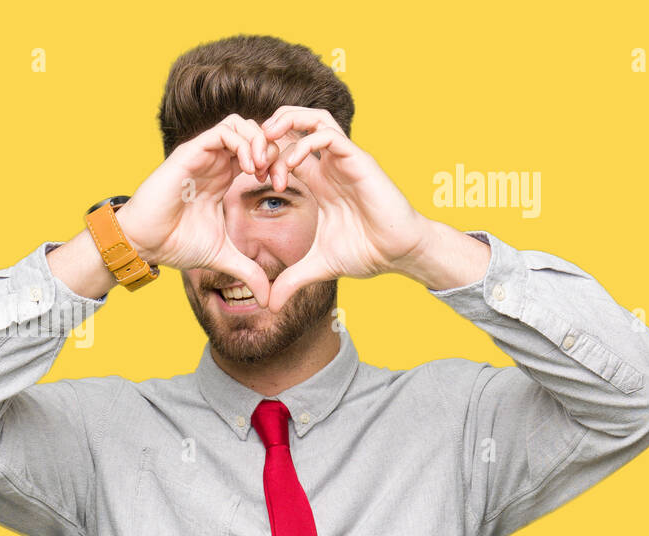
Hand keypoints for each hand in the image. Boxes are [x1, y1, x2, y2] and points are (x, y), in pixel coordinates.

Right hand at [114, 114, 282, 305]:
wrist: (145, 243)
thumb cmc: (176, 244)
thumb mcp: (223, 257)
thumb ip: (248, 271)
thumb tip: (268, 299)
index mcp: (222, 177)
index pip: (258, 153)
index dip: (276, 164)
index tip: (281, 187)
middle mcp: (213, 162)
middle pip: (253, 132)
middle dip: (273, 149)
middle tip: (277, 175)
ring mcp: (202, 155)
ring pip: (239, 124)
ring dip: (259, 141)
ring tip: (262, 168)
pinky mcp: (190, 153)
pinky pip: (223, 131)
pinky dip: (242, 142)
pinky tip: (248, 166)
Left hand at [256, 106, 433, 310]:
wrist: (399, 253)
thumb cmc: (366, 252)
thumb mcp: (317, 266)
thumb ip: (291, 280)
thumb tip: (268, 305)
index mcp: (319, 180)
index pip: (285, 149)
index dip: (263, 156)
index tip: (249, 178)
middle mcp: (330, 164)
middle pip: (296, 123)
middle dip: (268, 131)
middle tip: (250, 154)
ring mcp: (344, 159)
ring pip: (313, 118)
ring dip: (285, 124)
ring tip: (264, 142)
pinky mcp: (359, 160)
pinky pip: (328, 135)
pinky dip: (304, 142)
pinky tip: (289, 164)